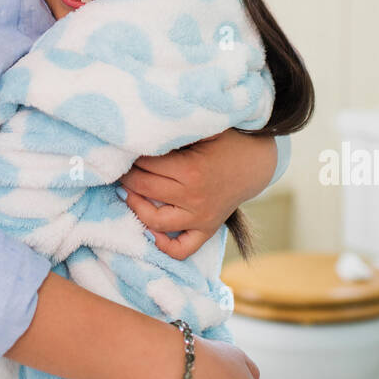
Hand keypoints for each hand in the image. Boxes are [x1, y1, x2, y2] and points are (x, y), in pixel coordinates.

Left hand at [120, 128, 276, 259]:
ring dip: (135, 206)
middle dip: (128, 176)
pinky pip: (181, 249)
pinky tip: (150, 230)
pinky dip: (163, 245)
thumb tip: (143, 131)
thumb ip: (175, 131)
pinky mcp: (206, 229)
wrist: (256, 162)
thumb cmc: (226, 141)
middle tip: (122, 167)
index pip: (146, 165)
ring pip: (154, 221)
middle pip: (145, 189)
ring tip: (128, 192)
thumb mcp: (203, 129)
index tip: (126, 149)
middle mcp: (193, 197)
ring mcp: (200, 217)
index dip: (132, 155)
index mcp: (190, 170)